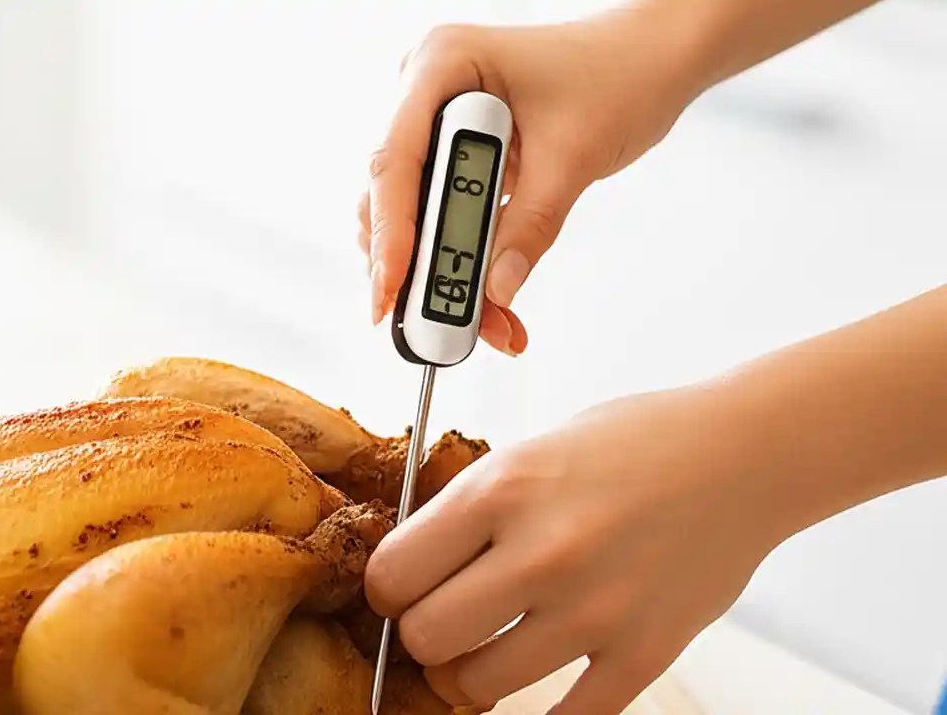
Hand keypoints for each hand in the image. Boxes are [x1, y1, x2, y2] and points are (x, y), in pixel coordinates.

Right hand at [358, 7, 702, 353]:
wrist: (651, 58)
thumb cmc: (619, 74)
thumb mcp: (574, 156)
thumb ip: (530, 227)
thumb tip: (493, 290)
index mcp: (444, 65)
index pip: (397, 160)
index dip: (390, 232)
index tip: (391, 289)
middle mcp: (428, 90)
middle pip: (393, 194)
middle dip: (411, 266)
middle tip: (431, 324)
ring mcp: (437, 121)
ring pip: (412, 214)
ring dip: (439, 273)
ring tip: (480, 324)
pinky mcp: (455, 151)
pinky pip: (442, 214)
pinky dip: (462, 261)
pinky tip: (489, 304)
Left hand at [365, 386, 789, 711]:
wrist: (743, 455)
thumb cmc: (635, 444)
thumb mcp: (531, 452)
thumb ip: (471, 511)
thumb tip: (411, 571)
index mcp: (502, 489)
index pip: (392, 573)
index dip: (388, 589)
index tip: (402, 591)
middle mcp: (541, 551)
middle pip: (425, 638)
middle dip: (423, 637)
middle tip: (444, 624)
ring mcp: (595, 609)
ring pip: (478, 687)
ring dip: (472, 676)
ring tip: (490, 651)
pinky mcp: (643, 653)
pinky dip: (545, 712)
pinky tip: (542, 683)